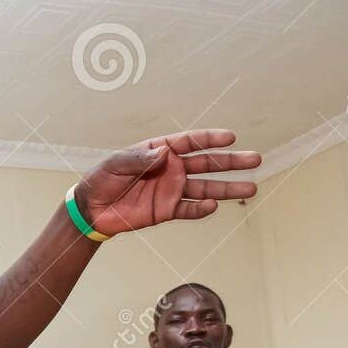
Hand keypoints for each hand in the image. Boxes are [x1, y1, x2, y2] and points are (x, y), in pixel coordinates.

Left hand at [74, 129, 258, 236]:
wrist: (91, 209)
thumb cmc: (101, 179)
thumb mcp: (116, 164)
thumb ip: (140, 159)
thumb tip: (166, 154)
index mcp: (160, 150)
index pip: (191, 142)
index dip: (211, 139)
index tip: (231, 137)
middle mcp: (172, 168)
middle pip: (207, 163)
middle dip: (231, 162)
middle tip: (256, 160)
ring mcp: (171, 190)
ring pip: (205, 187)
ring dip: (227, 188)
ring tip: (251, 187)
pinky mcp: (167, 210)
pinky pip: (189, 209)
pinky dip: (201, 209)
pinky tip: (213, 205)